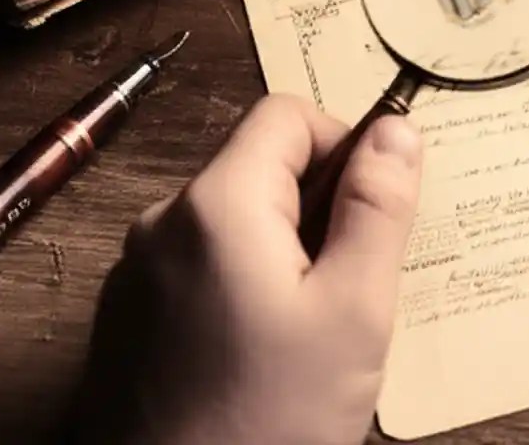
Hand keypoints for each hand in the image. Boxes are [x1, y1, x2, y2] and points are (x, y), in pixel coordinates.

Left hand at [65, 95, 422, 444]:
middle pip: (260, 169)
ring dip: (284, 256)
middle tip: (349, 291)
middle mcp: (164, 223)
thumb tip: (395, 130)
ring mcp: (139, 273)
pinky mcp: (132, 318)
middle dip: (319, 213)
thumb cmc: (265, 422)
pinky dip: (244, 290)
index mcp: (217, 204)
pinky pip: (203, 269)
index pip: (288, 114)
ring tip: (309, 335)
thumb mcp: (355, 310)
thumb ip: (378, 208)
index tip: (372, 212)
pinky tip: (264, 357)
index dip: (345, 146)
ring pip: (235, 225)